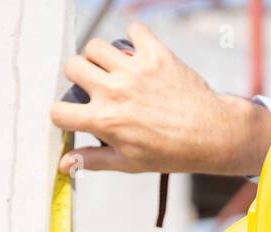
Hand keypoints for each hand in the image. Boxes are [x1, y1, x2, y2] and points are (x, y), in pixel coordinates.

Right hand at [51, 22, 270, 176]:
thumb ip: (92, 160)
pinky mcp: (156, 55)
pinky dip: (134, 36)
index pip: (60, 111)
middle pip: (72, 67)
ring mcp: (135, 71)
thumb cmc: (170, 151)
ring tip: (114, 67)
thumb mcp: (127, 162)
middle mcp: (115, 92)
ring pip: (96, 46)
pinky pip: (134, 30)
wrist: (210, 134)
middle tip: (93, 83)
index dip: (63, 114)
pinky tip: (138, 51)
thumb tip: (64, 163)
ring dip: (100, 55)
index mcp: (104, 120)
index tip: (74, 113)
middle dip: (78, 76)